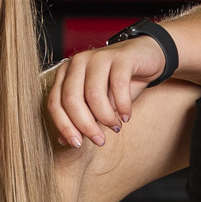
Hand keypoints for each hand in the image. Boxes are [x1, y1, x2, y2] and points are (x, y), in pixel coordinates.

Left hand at [46, 37, 167, 148]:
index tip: (77, 144)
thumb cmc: (118, 83)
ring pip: (93, 94)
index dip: (64, 127)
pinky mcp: (121, 57)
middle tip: (99, 141)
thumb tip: (64, 140)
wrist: (145, 59)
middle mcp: (78, 62)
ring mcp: (98, 57)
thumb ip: (81, 118)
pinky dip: (123, 105)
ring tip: (116, 127)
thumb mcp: (97, 104)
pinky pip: (118, 85)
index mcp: (66, 73)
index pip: (55, 103)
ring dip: (105, 117)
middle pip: (71, 99)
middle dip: (85, 125)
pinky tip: (127, 116)